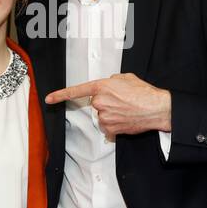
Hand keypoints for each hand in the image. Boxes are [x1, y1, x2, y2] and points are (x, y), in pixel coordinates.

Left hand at [45, 73, 171, 139]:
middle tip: (122, 101)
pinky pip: (108, 128)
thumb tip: (109, 86)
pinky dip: (116, 126)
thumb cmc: (144, 93)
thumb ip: (112, 81)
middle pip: (96, 104)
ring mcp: (104, 117)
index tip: (49, 98)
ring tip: (127, 110)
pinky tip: (126, 120)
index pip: (76, 91)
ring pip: (102, 116)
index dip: (60, 95)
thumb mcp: (126, 78)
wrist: (156, 108)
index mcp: (102, 87)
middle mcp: (100, 102)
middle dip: (106, 102)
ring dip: (112, 114)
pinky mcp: (110, 129)